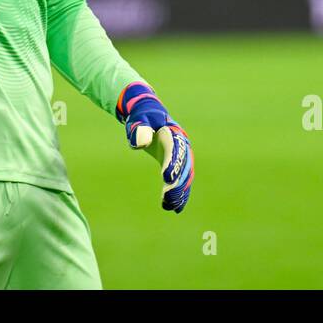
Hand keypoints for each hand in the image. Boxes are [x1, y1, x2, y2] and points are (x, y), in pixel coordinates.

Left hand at [116, 82, 193, 212]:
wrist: (149, 114)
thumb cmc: (141, 117)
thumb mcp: (138, 119)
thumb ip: (139, 129)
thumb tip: (141, 143)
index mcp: (172, 133)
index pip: (175, 150)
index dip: (173, 164)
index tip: (167, 178)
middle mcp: (181, 145)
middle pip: (183, 166)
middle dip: (177, 183)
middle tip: (169, 199)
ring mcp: (182, 155)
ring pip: (184, 176)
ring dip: (179, 192)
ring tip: (172, 207)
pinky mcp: (178, 163)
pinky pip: (181, 180)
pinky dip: (179, 193)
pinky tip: (174, 207)